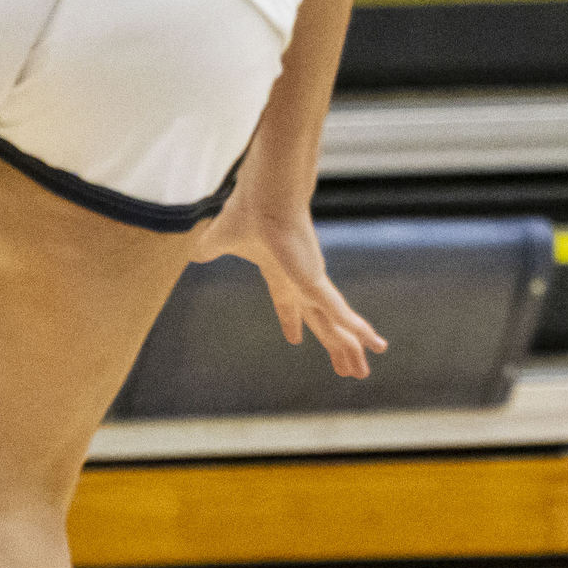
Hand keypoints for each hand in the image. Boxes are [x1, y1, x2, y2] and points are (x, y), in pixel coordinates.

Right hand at [186, 190, 387, 376]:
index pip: (289, 303)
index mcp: (280, 274)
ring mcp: (312, 282)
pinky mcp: (316, 281)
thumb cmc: (247, 210)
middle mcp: (301, 281)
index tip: (296, 338)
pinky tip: (374, 343)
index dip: (292, 321)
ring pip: (335, 324)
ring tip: (362, 372)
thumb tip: (194, 253)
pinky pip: (341, 311)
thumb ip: (210, 249)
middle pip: (320, 321)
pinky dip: (356, 328)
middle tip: (342, 366)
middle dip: (330, 344)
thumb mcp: (220, 239)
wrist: (262, 194)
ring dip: (348, 349)